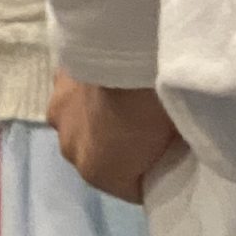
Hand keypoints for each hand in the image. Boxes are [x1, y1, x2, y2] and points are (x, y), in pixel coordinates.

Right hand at [47, 74, 182, 202]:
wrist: (126, 47)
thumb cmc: (159, 101)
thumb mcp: (179, 137)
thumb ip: (168, 152)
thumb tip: (174, 150)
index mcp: (99, 172)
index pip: (132, 188)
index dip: (154, 174)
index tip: (170, 160)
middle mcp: (70, 150)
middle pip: (102, 158)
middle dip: (123, 150)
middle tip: (150, 130)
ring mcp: (59, 114)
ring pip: (84, 127)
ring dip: (102, 120)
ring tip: (127, 103)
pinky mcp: (56, 81)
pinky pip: (76, 97)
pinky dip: (91, 94)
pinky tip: (110, 81)